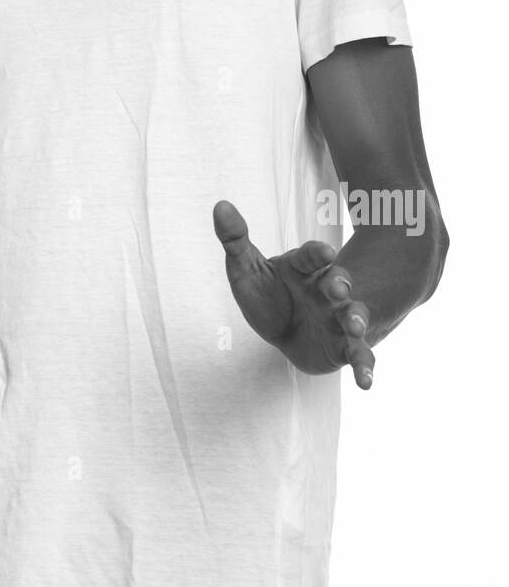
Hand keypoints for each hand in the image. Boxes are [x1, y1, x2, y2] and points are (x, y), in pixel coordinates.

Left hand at [213, 200, 374, 389]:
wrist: (288, 331)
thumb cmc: (268, 294)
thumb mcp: (246, 269)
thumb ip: (235, 239)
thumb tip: (220, 205)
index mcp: (303, 269)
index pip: (310, 257)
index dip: (316, 254)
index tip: (323, 252)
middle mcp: (326, 291)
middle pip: (337, 282)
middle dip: (339, 283)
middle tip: (338, 286)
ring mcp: (338, 318)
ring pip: (353, 315)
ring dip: (356, 319)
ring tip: (356, 326)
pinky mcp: (344, 347)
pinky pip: (358, 356)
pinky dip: (365, 367)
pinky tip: (366, 382)